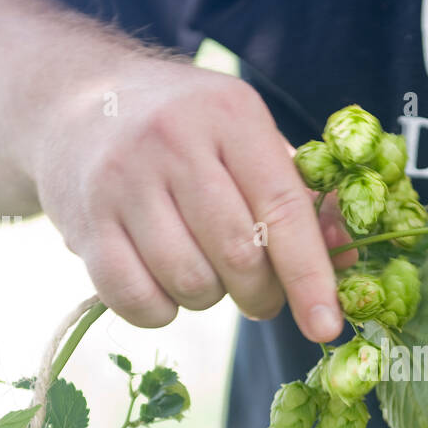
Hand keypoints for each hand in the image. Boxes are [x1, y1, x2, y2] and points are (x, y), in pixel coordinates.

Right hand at [37, 55, 354, 334]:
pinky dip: (161, 309)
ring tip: (202, 269)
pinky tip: (161, 281)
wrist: (76, 101)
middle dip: (261, 295)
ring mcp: (121, 179)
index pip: (283, 210)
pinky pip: (136, 299)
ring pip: (190, 282)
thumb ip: (301, 196)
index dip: (310, 277)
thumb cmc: (185, 129)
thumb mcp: (246, 138)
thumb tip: (350, 259)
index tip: (327, 326)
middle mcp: (173, 139)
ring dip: (208, 298)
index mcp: (231, 114)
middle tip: (259, 293)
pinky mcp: (84, 221)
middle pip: (239, 257)